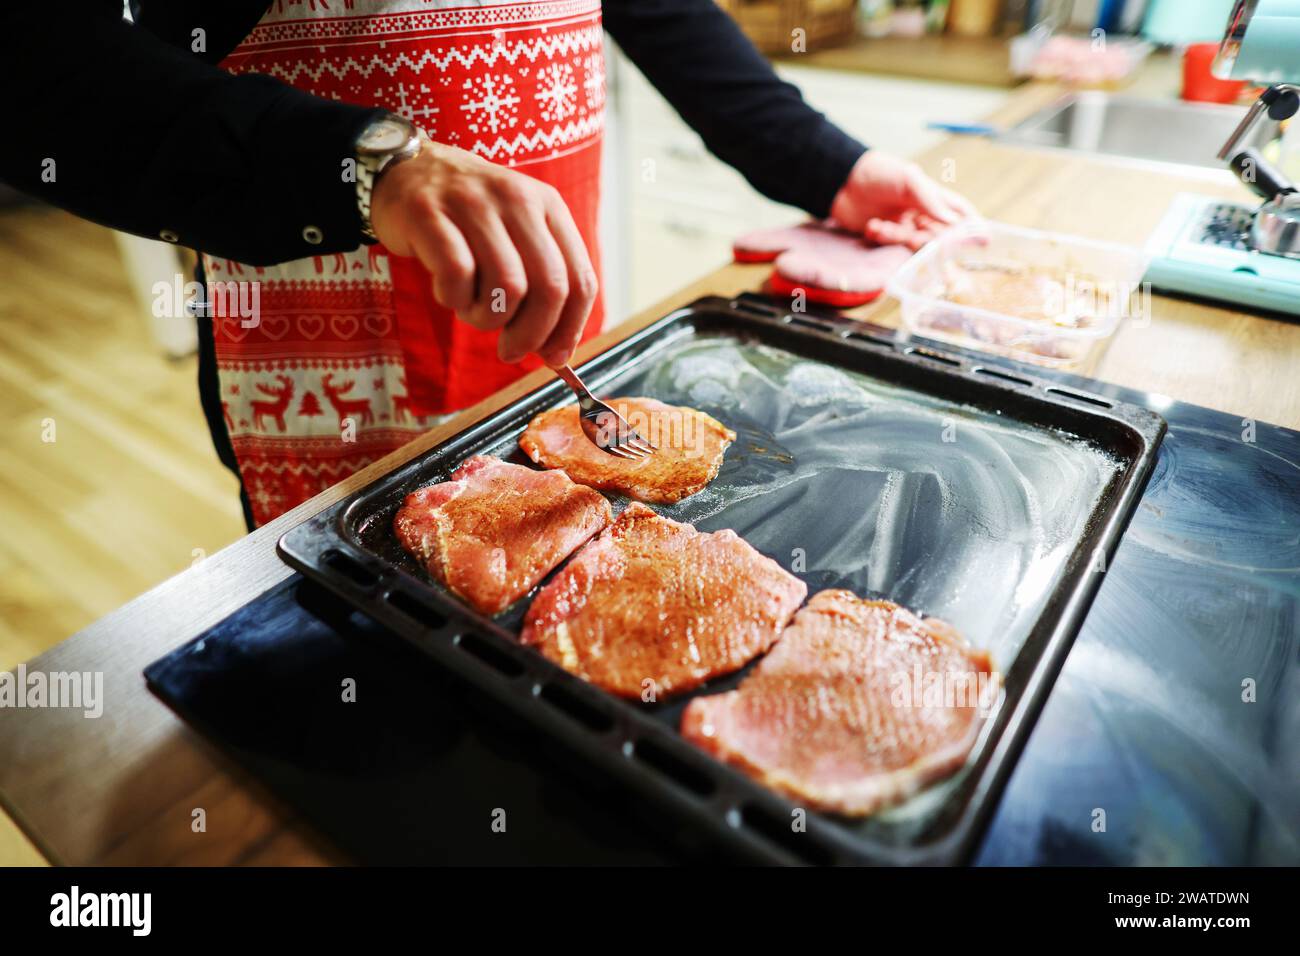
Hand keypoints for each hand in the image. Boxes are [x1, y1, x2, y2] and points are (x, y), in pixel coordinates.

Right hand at [371, 139, 597, 364]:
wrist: (407, 170)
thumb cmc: (468, 218)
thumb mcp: (517, 234)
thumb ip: (541, 285)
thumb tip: (556, 353)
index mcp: (549, 206)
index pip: (580, 280)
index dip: (569, 329)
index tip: (552, 357)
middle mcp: (517, 199)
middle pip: (549, 288)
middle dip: (531, 334)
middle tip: (510, 351)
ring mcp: (473, 203)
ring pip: (506, 286)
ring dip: (487, 318)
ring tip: (471, 310)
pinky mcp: (429, 213)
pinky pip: (457, 275)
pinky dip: (454, 299)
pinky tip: (448, 292)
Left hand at [829, 151, 977, 249]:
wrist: (842, 180)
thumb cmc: (880, 173)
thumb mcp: (909, 180)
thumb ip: (930, 201)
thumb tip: (953, 222)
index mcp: (933, 197)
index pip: (960, 214)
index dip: (972, 227)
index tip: (984, 241)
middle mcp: (922, 214)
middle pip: (939, 235)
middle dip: (932, 242)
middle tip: (918, 239)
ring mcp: (904, 227)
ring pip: (913, 244)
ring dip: (897, 237)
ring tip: (880, 224)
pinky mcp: (886, 238)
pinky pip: (891, 247)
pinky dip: (881, 238)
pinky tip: (871, 225)